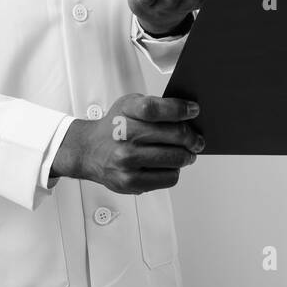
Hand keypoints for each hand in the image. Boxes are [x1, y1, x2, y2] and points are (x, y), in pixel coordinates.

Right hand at [51, 94, 203, 193]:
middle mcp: (125, 135)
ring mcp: (127, 160)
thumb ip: (155, 106)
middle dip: (192, 137)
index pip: (156, 108)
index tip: (193, 110)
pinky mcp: (131, 181)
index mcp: (126, 111)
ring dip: (186, 156)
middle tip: (196, 140)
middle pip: (175, 134)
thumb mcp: (129, 105)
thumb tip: (188, 114)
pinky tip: (167, 166)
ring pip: (177, 158)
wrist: (89, 151)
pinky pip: (169, 178)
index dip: (180, 109)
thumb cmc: (114, 127)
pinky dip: (174, 171)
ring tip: (183, 153)